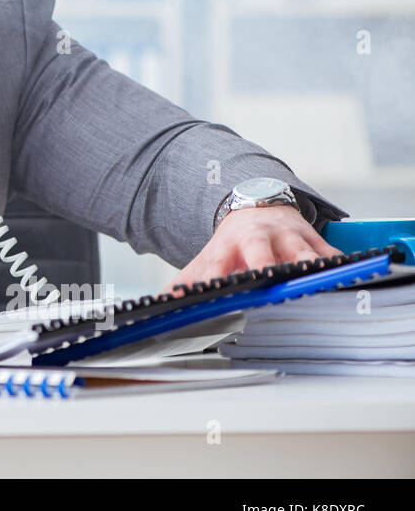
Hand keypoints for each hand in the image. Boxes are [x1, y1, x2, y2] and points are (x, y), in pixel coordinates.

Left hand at [166, 204, 342, 291]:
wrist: (255, 206)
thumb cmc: (231, 244)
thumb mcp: (206, 258)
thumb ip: (186, 281)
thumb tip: (161, 304)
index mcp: (226, 247)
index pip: (216, 266)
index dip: (214, 279)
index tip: (213, 293)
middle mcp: (257, 239)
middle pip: (260, 253)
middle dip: (264, 266)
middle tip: (267, 282)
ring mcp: (287, 237)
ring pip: (301, 253)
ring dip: (308, 267)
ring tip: (315, 283)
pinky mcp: (314, 238)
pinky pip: (330, 253)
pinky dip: (338, 266)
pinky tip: (348, 278)